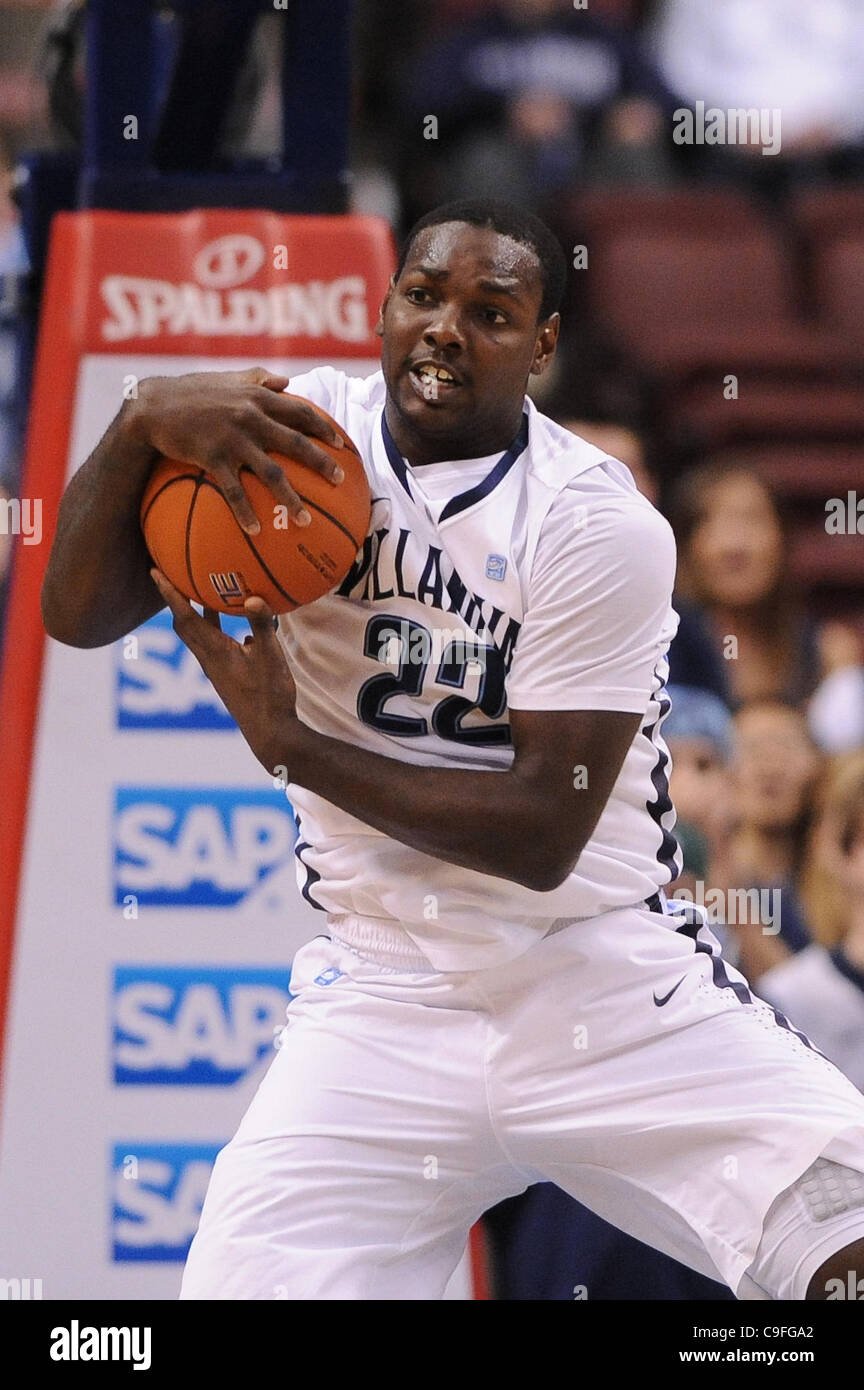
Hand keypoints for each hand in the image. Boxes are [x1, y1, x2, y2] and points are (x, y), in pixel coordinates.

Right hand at [125, 366, 343, 533]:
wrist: (153, 405)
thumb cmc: (191, 392)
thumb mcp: (227, 379)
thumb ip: (259, 379)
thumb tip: (287, 381)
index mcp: (257, 397)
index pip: (300, 412)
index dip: (322, 427)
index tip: (340, 443)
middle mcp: (250, 416)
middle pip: (295, 443)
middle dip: (321, 463)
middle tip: (339, 481)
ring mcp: (233, 438)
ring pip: (271, 472)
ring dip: (290, 498)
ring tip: (304, 520)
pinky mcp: (213, 457)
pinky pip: (234, 491)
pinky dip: (246, 511)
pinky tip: (256, 530)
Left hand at [151, 568, 298, 773]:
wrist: (269, 733)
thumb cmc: (270, 696)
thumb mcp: (270, 656)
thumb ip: (262, 625)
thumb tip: (253, 597)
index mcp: (215, 651)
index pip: (185, 616)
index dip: (169, 592)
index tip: (155, 572)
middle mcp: (209, 659)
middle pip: (184, 625)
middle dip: (176, 600)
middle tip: (173, 577)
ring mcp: (217, 670)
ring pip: (200, 636)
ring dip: (197, 614)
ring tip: (203, 594)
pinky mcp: (227, 677)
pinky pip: (215, 646)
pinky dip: (216, 630)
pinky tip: (239, 628)